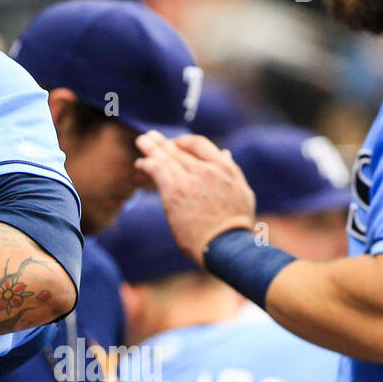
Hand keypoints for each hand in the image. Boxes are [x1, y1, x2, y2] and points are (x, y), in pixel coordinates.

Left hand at [134, 131, 255, 262]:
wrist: (227, 245)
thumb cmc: (235, 224)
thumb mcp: (242, 191)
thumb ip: (232, 170)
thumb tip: (225, 153)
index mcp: (224, 167)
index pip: (199, 144)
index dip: (183, 142)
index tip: (174, 144)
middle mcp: (206, 169)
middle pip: (178, 150)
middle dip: (162, 143)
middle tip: (149, 136)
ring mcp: (189, 180)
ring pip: (165, 157)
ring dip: (150, 148)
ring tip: (141, 141)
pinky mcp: (174, 192)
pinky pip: (156, 170)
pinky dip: (146, 164)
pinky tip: (140, 164)